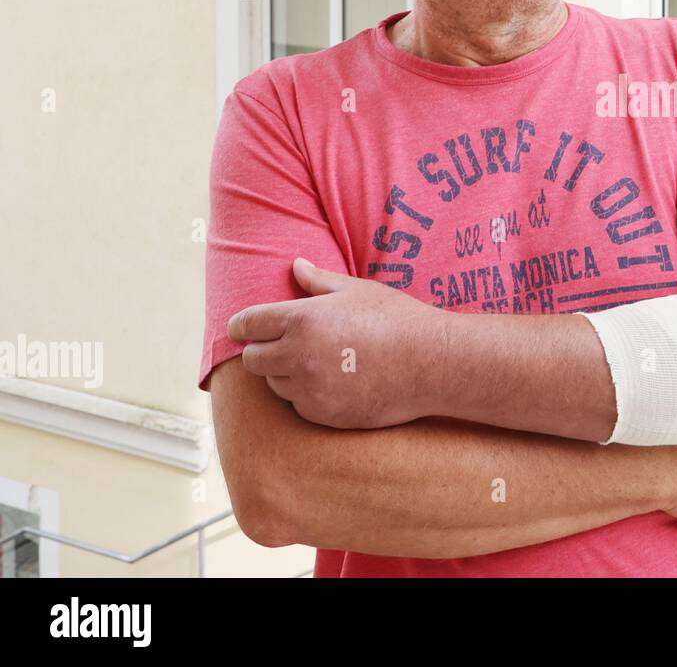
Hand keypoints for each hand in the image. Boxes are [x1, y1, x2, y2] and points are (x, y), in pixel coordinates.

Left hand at [227, 257, 448, 429]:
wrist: (431, 363)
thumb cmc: (396, 319)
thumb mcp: (357, 291)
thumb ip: (318, 281)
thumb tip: (295, 266)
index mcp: (302, 319)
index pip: (247, 325)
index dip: (242, 325)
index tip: (244, 328)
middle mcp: (298, 356)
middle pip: (251, 359)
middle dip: (263, 350)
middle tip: (285, 344)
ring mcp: (309, 389)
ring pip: (273, 384)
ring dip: (284, 374)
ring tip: (317, 362)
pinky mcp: (322, 414)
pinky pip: (297, 405)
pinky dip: (306, 395)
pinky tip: (333, 381)